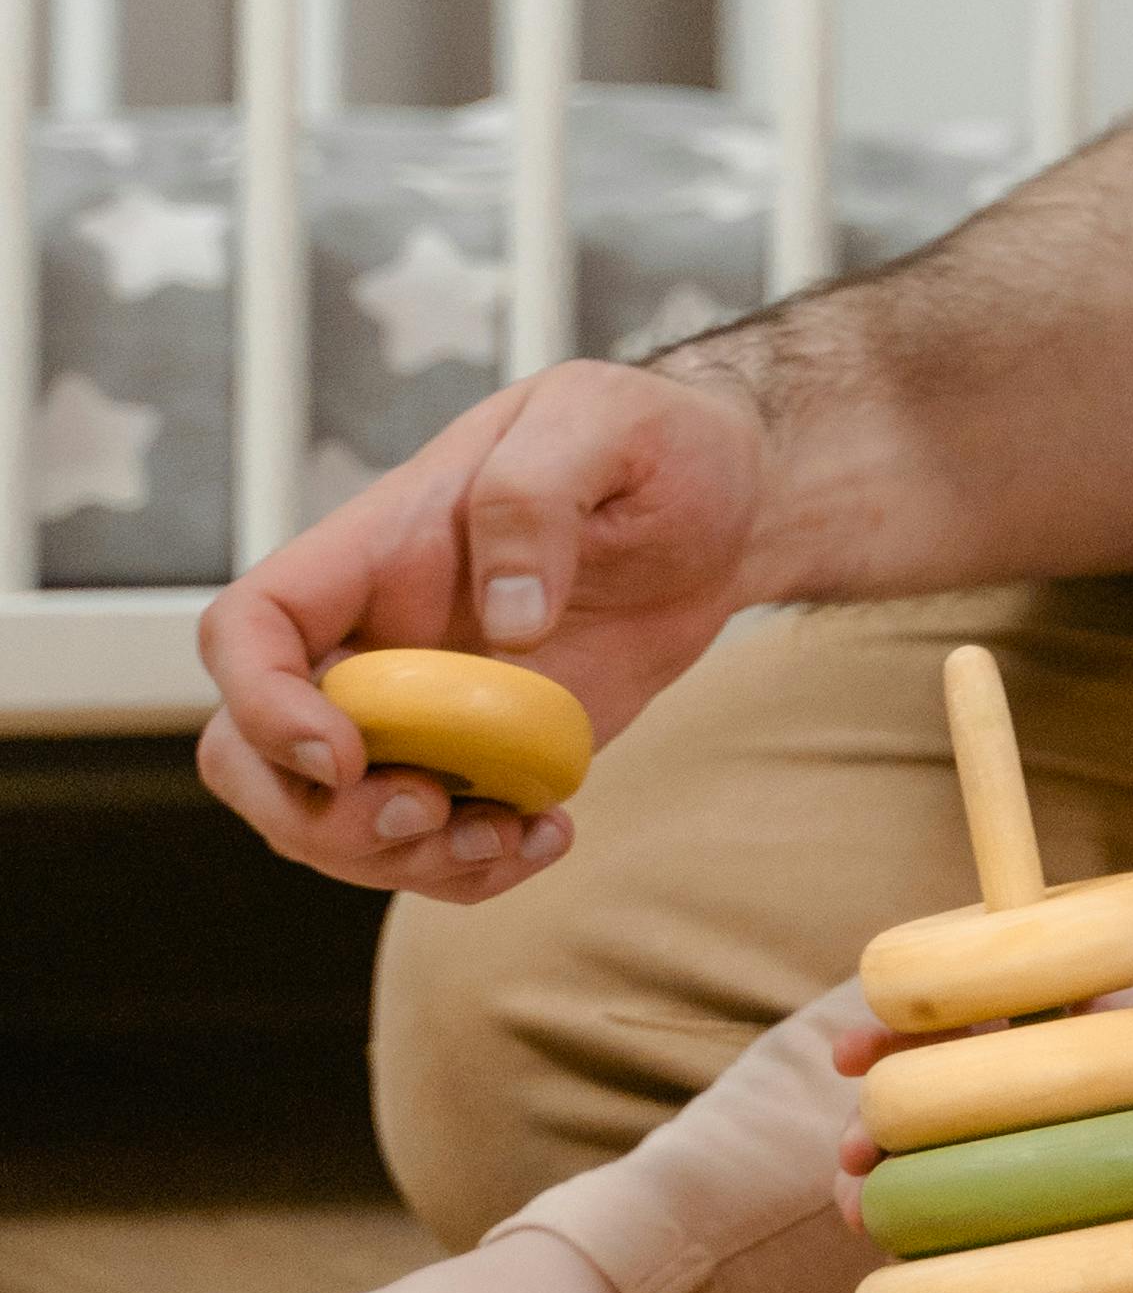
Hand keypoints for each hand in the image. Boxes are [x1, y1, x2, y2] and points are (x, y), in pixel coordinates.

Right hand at [194, 357, 766, 903]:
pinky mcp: (487, 762)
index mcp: (377, 552)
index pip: (249, 629)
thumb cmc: (652, 447)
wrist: (724, 513)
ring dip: (400, 861)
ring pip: (334, 823)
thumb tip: (509, 622)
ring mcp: (427, 712)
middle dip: (316, 818)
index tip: (345, 753)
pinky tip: (551, 835)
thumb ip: (535, 496)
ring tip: (511, 835)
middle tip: (425, 811)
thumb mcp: (602, 422)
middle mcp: (380, 641)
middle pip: (253, 756)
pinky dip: (474, 869)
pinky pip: (435, 845)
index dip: (261, 703)